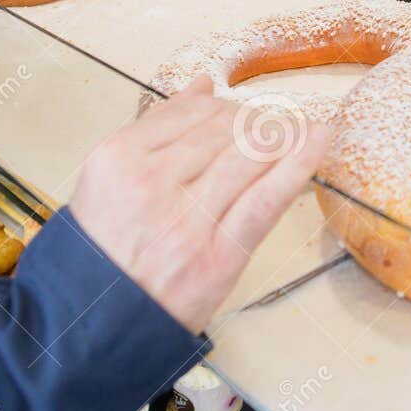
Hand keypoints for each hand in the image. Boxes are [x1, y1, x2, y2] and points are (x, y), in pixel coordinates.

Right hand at [66, 78, 330, 332]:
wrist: (92, 324)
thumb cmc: (102, 250)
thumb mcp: (107, 180)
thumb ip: (155, 130)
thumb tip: (201, 85)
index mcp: (118, 157)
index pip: (190, 110)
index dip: (223, 106)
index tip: (239, 112)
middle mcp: (151, 181)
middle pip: (225, 128)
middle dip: (257, 121)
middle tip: (274, 126)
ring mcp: (187, 219)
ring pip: (251, 154)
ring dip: (285, 134)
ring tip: (304, 129)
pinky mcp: (219, 254)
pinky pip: (267, 198)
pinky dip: (298, 165)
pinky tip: (318, 142)